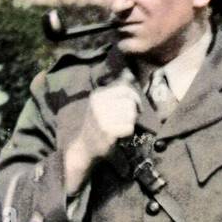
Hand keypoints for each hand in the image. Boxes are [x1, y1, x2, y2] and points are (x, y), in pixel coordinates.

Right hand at [64, 70, 138, 193]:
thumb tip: (129, 73)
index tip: (137, 107)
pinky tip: (120, 136)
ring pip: (130, 115)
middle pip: (129, 103)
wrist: (84, 148)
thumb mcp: (101, 104)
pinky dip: (128, 133)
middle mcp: (99, 105)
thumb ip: (115, 91)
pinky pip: (129, 128)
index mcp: (97, 95)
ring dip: (130, 123)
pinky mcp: (107, 132)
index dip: (135, 98)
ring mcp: (102, 118)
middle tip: (125, 121)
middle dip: (132, 113)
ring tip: (120, 127)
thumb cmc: (97, 125)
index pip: (125, 89)